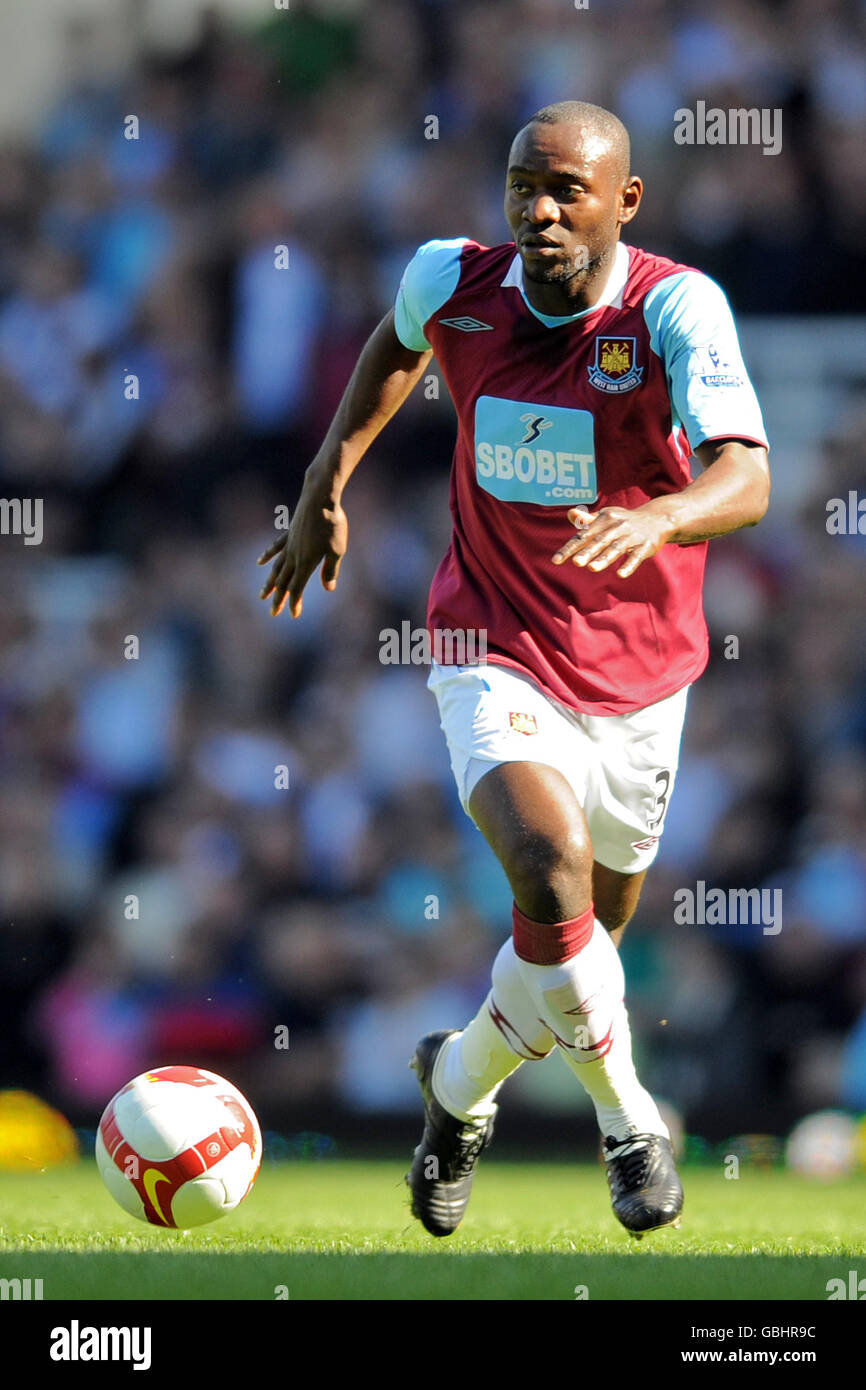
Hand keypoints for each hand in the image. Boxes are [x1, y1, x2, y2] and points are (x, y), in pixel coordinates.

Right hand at [257, 485, 347, 616]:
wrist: (320, 497)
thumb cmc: (333, 523)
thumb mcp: (338, 549)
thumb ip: (331, 570)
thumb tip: (328, 588)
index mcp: (306, 563)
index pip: (297, 588)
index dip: (294, 603)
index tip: (292, 615)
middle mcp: (294, 556)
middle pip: (283, 582)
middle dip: (278, 599)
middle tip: (272, 613)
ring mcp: (289, 544)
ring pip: (276, 568)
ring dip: (269, 583)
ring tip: (262, 595)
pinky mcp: (289, 533)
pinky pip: (275, 547)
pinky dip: (268, 556)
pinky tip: (260, 562)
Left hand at [551, 504, 672, 578]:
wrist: (657, 519)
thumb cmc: (625, 520)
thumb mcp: (607, 517)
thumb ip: (588, 520)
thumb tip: (569, 514)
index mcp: (605, 519)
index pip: (584, 535)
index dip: (570, 548)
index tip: (556, 561)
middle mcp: (618, 526)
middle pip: (599, 541)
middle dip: (587, 552)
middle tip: (575, 563)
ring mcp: (633, 536)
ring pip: (617, 548)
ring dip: (605, 558)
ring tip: (592, 568)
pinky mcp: (646, 546)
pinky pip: (636, 556)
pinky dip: (629, 565)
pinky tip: (620, 574)